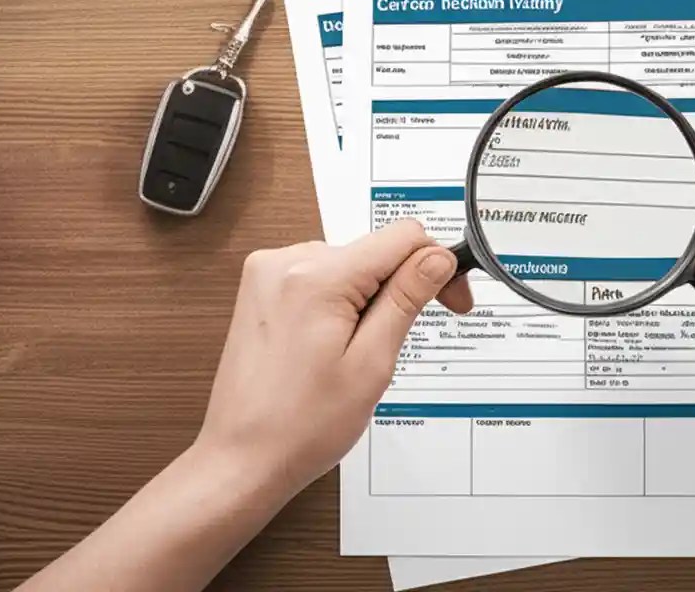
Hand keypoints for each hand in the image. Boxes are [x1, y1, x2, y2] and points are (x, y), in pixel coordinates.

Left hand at [196, 219, 470, 497]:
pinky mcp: (260, 288)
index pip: (402, 236)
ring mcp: (267, 273)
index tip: (452, 299)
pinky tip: (336, 344)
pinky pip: (320, 277)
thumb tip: (437, 257)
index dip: (438, 265)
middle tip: (406, 339)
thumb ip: (406, 299)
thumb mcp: (371, 363)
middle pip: (375, 250)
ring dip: (369, 299)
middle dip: (403, 287)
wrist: (242, 458)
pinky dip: (340, 303)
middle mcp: (285, 262)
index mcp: (316, 277)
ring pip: (350, 264)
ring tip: (359, 352)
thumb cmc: (300, 426)